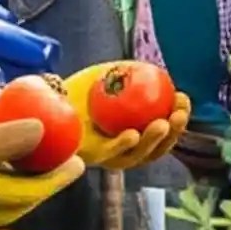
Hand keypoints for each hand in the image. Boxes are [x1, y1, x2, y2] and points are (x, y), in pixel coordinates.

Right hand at [0, 112, 84, 229]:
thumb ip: (2, 139)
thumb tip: (40, 132)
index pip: (35, 187)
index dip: (59, 175)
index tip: (79, 162)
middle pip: (24, 199)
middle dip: (45, 183)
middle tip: (62, 167)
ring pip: (4, 202)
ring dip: (22, 187)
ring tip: (30, 170)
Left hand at [62, 60, 190, 168]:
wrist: (46, 97)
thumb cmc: (78, 88)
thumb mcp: (107, 76)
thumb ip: (129, 73)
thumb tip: (157, 70)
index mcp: (133, 132)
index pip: (162, 129)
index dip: (178, 118)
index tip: (183, 99)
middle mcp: (123, 149)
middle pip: (156, 148)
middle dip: (174, 133)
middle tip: (179, 114)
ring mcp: (107, 156)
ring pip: (137, 156)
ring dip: (153, 142)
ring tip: (162, 124)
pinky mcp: (89, 158)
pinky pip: (109, 154)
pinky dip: (122, 145)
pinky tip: (133, 133)